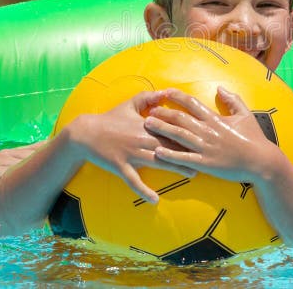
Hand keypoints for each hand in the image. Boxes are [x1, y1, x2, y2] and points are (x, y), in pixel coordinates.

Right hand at [69, 90, 195, 202]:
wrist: (85, 132)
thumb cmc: (110, 117)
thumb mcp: (130, 103)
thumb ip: (149, 97)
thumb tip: (166, 92)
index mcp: (146, 125)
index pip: (172, 129)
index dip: (189, 133)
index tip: (205, 136)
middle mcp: (142, 139)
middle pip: (170, 146)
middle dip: (189, 152)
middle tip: (207, 157)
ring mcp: (131, 154)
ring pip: (158, 162)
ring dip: (176, 168)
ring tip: (193, 174)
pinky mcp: (121, 166)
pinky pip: (134, 181)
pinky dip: (144, 190)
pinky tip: (155, 200)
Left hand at [144, 87, 281, 183]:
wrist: (261, 161)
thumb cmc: (254, 138)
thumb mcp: (245, 114)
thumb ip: (233, 100)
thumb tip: (220, 88)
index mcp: (215, 119)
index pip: (192, 103)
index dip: (177, 97)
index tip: (165, 92)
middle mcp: (208, 131)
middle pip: (180, 118)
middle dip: (163, 112)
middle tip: (148, 109)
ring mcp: (205, 147)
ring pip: (179, 136)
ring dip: (162, 129)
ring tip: (148, 124)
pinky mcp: (206, 163)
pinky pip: (184, 158)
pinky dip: (170, 154)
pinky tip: (157, 151)